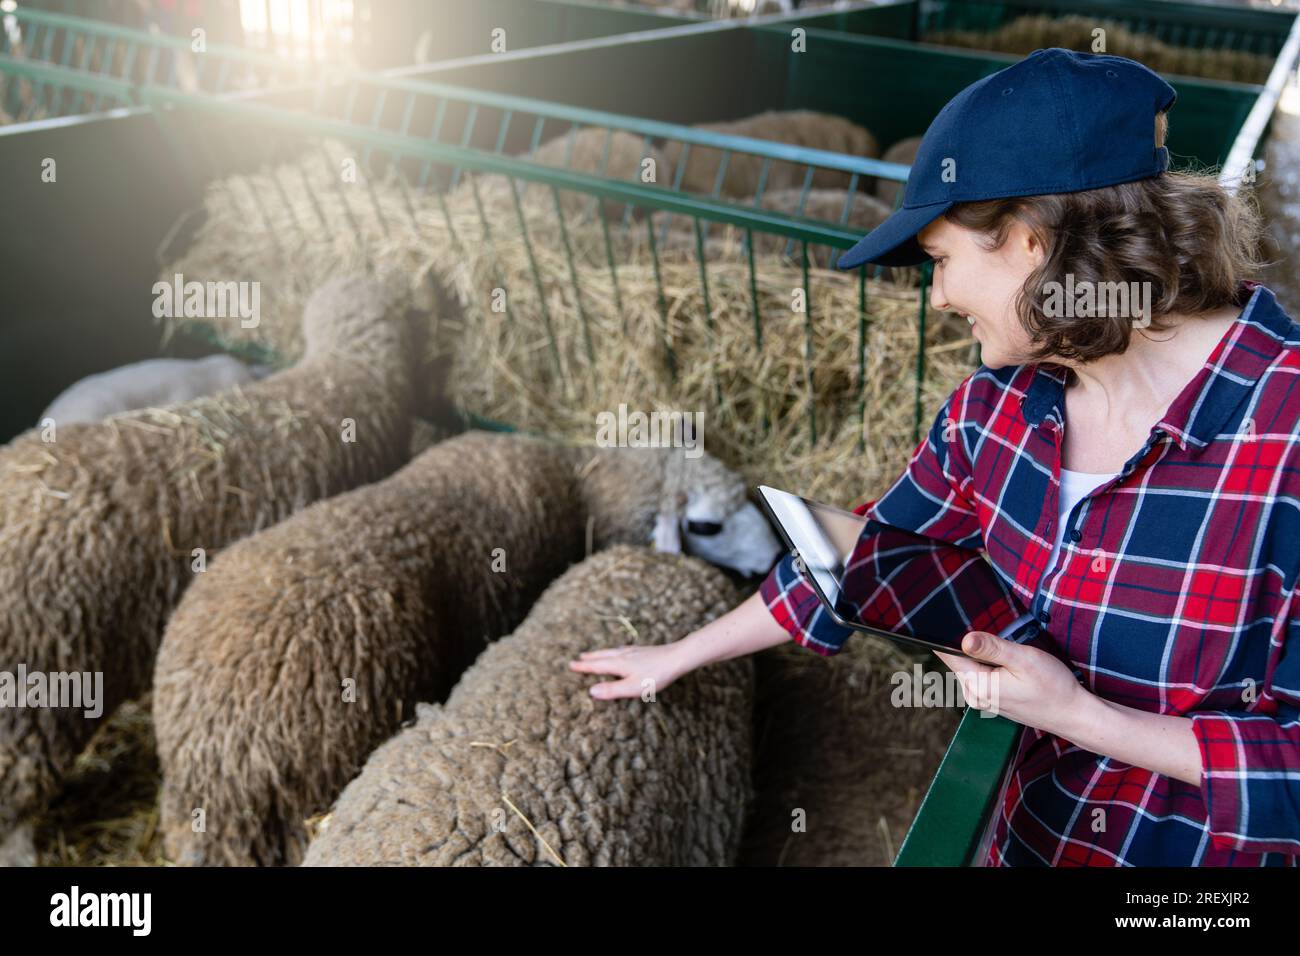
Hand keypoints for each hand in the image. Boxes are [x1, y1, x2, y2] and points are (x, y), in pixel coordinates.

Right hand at [568, 643, 686, 700]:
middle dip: (590, 657)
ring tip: (596, 653)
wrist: (678, 658)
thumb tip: (591, 690)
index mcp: (619, 664)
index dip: (584, 666)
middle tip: (579, 657)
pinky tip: (622, 651)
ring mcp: (635, 652)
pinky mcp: (644, 651)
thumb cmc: (656, 675)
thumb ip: (612, 690)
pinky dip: (616, 651)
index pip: (597, 666)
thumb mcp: (633, 688)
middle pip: (603, 656)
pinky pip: (623, 650)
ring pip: (613, 651)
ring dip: (601, 653)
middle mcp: (624, 655)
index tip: (571, 665)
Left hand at [934, 631, 1085, 737]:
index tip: (958, 625)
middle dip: (972, 646)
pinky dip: (990, 666)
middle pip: (958, 659)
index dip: (951, 636)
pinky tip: (1009, 667)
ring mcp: (981, 700)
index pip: (948, 654)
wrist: (1072, 714)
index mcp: (978, 685)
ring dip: (984, 656)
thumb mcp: (1024, 660)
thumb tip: (964, 639)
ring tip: (1007, 656)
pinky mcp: (991, 700)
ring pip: (970, 666)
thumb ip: (992, 648)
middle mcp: (974, 696)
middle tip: (998, 643)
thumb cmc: (1053, 688)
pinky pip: (980, 676)